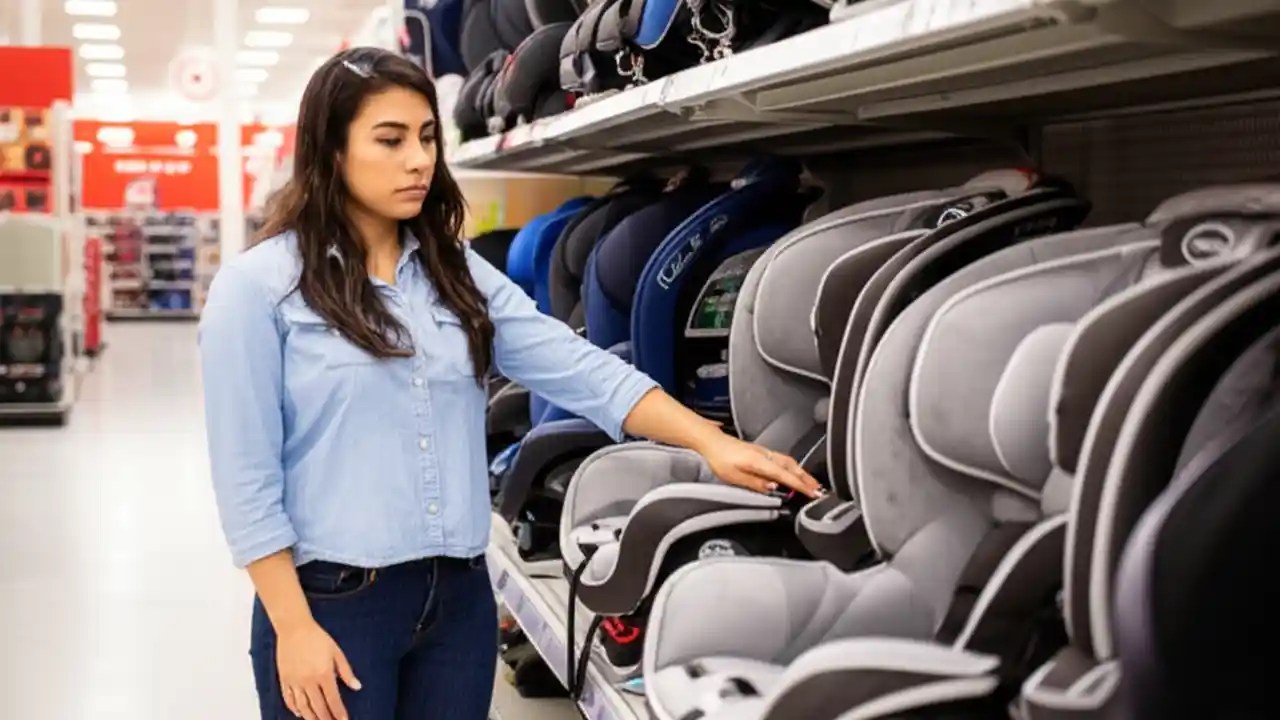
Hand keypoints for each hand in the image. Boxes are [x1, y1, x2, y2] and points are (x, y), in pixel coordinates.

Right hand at [276, 620, 361, 719]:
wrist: (294, 627)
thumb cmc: (317, 637)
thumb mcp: (336, 652)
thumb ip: (346, 671)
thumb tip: (357, 686)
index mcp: (324, 673)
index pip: (333, 699)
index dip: (339, 712)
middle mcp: (308, 680)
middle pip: (318, 706)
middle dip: (325, 719)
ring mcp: (295, 681)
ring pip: (302, 706)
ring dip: (310, 717)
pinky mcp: (284, 678)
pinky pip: (288, 698)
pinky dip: (293, 708)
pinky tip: (299, 713)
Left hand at [697, 433, 824, 498]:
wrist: (711, 442)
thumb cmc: (719, 459)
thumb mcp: (734, 477)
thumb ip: (755, 484)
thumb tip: (773, 488)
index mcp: (759, 462)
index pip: (785, 475)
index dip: (800, 485)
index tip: (812, 492)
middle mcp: (765, 455)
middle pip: (792, 467)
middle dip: (807, 478)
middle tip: (819, 489)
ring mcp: (764, 452)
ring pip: (789, 462)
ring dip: (802, 472)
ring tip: (811, 483)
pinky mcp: (761, 452)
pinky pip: (782, 459)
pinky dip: (793, 467)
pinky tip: (794, 472)